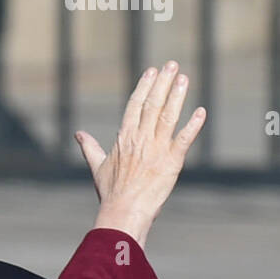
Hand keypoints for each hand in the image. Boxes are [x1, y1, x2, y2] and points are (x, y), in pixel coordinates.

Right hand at [78, 61, 205, 248]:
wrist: (122, 213)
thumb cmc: (110, 194)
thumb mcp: (98, 167)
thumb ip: (90, 147)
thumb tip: (78, 134)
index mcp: (124, 138)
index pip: (135, 105)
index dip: (144, 87)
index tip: (152, 71)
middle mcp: (141, 139)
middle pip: (153, 104)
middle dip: (163, 83)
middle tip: (172, 65)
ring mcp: (157, 149)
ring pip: (168, 116)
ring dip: (177, 96)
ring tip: (184, 78)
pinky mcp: (172, 162)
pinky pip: (184, 139)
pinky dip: (193, 126)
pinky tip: (201, 112)